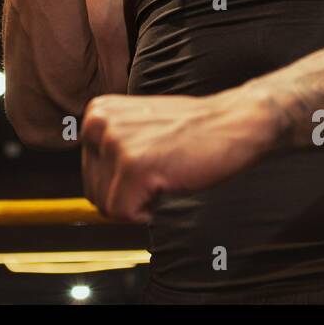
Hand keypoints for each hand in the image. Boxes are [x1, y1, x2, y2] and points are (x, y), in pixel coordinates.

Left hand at [79, 86, 280, 223]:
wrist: (233, 122)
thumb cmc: (191, 131)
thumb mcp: (138, 128)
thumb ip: (109, 149)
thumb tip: (89, 191)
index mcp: (97, 112)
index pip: (89, 174)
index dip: (121, 184)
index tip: (148, 166)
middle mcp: (99, 122)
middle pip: (94, 192)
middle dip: (127, 196)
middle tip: (159, 172)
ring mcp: (116, 143)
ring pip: (107, 205)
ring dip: (138, 202)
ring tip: (164, 174)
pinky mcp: (133, 165)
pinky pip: (124, 212)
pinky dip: (148, 212)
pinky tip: (168, 184)